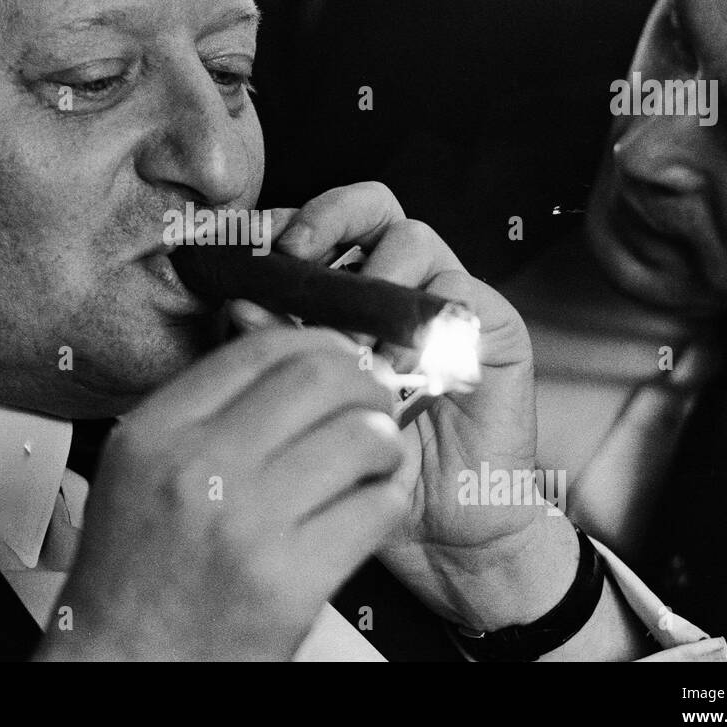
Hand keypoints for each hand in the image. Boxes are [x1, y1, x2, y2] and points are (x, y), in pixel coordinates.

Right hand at [35, 326, 408, 660]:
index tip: (340, 356)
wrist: (127, 663)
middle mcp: (200, 468)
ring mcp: (248, 525)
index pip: (262, 348)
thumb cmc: (135, 573)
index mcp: (159, 431)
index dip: (319, 341)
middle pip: (319, 378)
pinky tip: (370, 505)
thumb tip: (291, 358)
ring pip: (360, 437)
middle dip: (365, 381)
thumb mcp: (142, 465)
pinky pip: (375, 509)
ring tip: (375, 456)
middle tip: (374, 399)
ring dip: (384, 441)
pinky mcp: (290, 582)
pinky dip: (388, 499)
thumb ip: (205, 408)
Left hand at [238, 182, 578, 631]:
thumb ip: (278, 349)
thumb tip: (237, 305)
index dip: (292, 220)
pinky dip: (420, 327)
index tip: (257, 251)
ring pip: (412, 239)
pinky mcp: (489, 324)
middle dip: (329, 220)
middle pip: (371, 204)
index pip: (324, 222)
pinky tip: (398, 372)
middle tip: (298, 260)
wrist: (440, 522)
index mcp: (350, 286)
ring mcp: (445, 297)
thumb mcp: (308, 401)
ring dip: (373, 284)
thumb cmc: (364, 458)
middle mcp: (399, 281)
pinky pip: (456, 295)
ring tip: (352, 346)